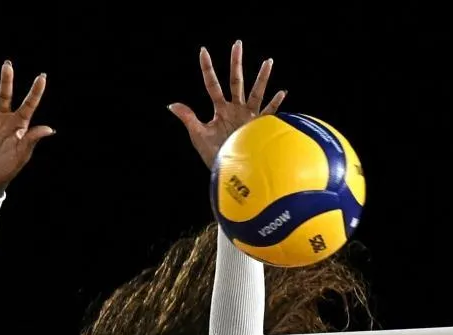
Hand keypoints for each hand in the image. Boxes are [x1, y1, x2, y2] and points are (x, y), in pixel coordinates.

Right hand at [0, 61, 52, 197]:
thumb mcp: (22, 153)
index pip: (29, 104)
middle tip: (7, 65)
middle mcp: (4, 119)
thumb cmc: (8, 168)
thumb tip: (50, 129)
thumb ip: (32, 138)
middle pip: (5, 95)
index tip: (42, 77)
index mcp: (20, 125)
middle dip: (6, 81)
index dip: (36, 91)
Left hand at [168, 41, 286, 168]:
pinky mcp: (260, 127)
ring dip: (262, 77)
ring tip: (268, 61)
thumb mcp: (199, 136)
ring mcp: (249, 117)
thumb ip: (188, 118)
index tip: (203, 51)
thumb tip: (171, 105)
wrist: (233, 173)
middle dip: (236, 62)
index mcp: (220, 109)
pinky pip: (269, 113)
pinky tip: (282, 92)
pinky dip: (275, 103)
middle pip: (236, 81)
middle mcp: (236, 109)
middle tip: (237, 43)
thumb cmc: (216, 156)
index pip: (212, 84)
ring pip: (256, 92)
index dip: (207, 68)